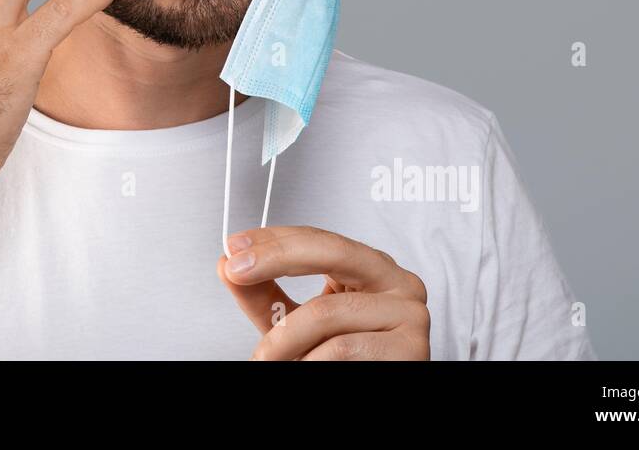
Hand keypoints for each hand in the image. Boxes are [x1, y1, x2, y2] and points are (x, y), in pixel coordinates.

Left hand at [216, 225, 430, 359]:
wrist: (373, 400)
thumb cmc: (339, 360)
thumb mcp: (296, 322)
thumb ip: (265, 293)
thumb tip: (227, 263)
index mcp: (372, 267)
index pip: (320, 238)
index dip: (274, 239)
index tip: (235, 246)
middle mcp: (398, 281)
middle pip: (332, 252)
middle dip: (275, 258)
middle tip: (238, 270)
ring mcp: (410, 313)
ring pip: (327, 313)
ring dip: (283, 339)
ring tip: (266, 357)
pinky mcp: (411, 349)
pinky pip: (342, 349)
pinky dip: (310, 360)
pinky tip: (304, 364)